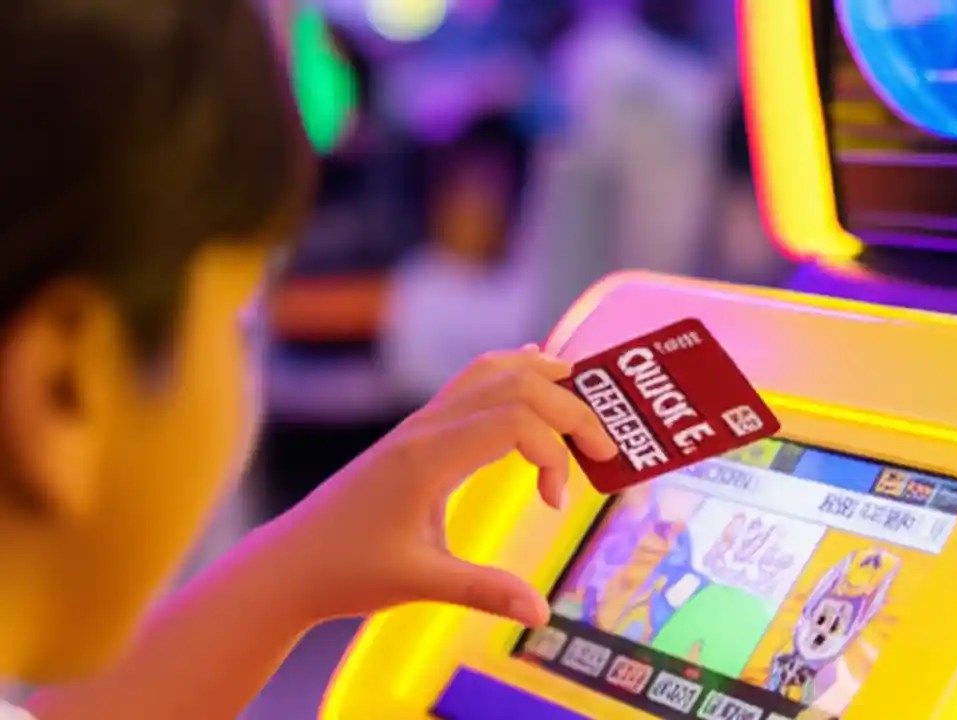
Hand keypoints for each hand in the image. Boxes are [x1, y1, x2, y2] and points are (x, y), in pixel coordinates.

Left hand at [251, 345, 616, 627]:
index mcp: (429, 457)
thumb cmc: (347, 571)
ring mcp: (419, 424)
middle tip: (603, 448)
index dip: (554, 452)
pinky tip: (531, 371)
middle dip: (568, 408)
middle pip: (513, 385)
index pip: (515, 421)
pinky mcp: (416, 432)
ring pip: (489, 371)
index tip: (558, 503)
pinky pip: (470, 384)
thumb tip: (542, 614)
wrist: (289, 564)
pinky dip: (511, 375)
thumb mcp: (420, 583)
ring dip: (541, 377)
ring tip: (584, 392)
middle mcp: (426, 427)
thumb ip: (485, 592)